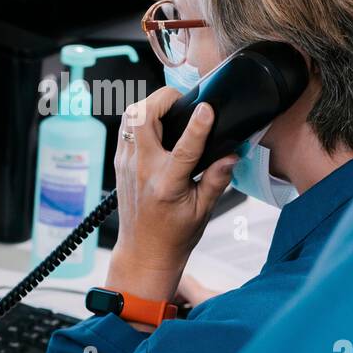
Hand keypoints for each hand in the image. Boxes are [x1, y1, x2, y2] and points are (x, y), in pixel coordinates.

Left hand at [107, 88, 237, 302]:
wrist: (144, 252)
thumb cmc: (174, 235)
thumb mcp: (203, 211)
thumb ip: (217, 180)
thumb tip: (232, 155)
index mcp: (167, 185)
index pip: (184, 149)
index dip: (197, 126)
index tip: (208, 109)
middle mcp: (142, 170)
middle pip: (141, 118)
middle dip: (162, 99)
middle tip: (181, 102)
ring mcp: (127, 164)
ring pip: (129, 118)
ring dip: (149, 106)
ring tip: (170, 110)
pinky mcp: (120, 162)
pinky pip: (125, 128)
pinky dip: (140, 118)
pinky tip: (156, 124)